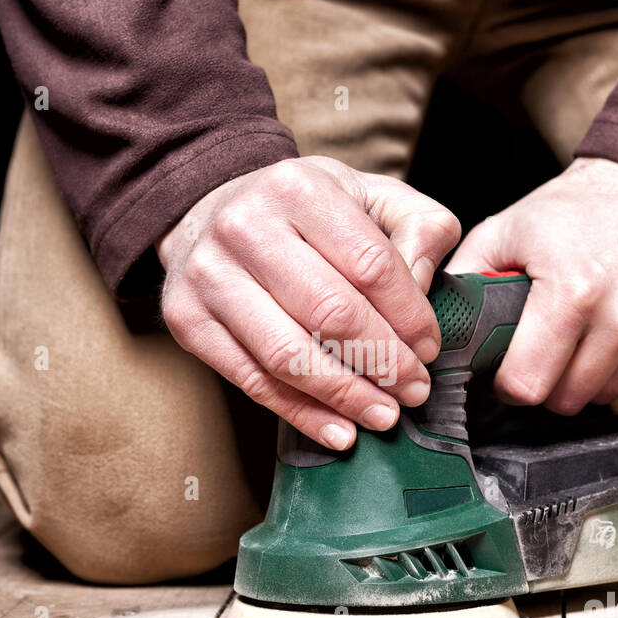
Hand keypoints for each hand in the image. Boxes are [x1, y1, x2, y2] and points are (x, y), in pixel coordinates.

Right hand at [157, 155, 460, 449]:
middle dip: (384, 362)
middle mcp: (245, 226)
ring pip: (289, 355)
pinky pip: (253, 380)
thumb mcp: (366, 193)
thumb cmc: (301, 211)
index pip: (371, 264)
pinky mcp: (187, 320)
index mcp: (298, 188)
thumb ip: (417, 226)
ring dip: (346, 396)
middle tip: (414, 389)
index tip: (430, 349)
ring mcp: (209, 276)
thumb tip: (426, 285)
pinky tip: (339, 430)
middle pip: (330, 313)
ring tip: (383, 415)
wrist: (206, 208)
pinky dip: (301, 414)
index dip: (409, 316)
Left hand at [445, 157, 617, 411]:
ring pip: (607, 397)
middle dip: (549, 381)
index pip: (527, 386)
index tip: (510, 367)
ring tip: (584, 336)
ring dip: (589, 378)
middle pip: (567, 400)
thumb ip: (465, 281)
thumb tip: (436, 327)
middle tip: (547, 347)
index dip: (510, 383)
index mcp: (571, 292)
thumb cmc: (578, 209)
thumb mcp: (506, 231)